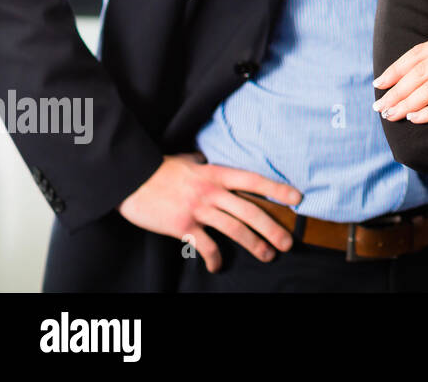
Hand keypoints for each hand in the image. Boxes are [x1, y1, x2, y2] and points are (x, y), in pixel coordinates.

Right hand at [117, 153, 301, 272]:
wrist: (129, 179)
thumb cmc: (159, 169)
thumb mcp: (188, 160)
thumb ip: (203, 163)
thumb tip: (207, 160)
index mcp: (217, 173)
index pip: (254, 181)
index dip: (277, 189)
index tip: (297, 198)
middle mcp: (212, 191)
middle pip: (250, 211)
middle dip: (272, 228)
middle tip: (288, 243)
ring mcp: (198, 209)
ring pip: (234, 229)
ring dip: (254, 244)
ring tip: (267, 255)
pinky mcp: (182, 226)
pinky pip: (205, 245)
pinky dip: (214, 258)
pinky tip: (218, 266)